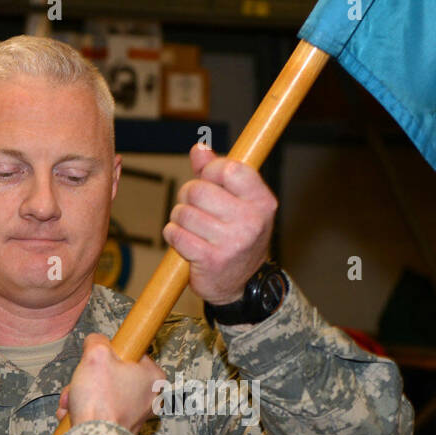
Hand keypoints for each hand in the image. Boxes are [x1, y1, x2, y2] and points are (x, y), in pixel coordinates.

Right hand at [58, 334, 165, 432]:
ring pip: (105, 394)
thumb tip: (95, 341)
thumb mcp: (96, 356)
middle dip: (89, 380)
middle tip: (78, 384)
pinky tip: (75, 414)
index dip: (108, 355)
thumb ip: (97, 341)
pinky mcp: (124, 428)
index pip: (130, 354)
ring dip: (84, 395)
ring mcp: (138, 414)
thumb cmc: (100, 402)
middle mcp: (150, 397)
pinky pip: (103, 411)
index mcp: (153, 376)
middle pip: (114, 375)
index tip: (97, 363)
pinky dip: (87, 411)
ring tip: (72, 402)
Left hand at [163, 145, 276, 305]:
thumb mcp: (237, 202)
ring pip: (183, 213)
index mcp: (262, 201)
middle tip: (194, 208)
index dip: (209, 172)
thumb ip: (217, 172)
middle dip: (187, 197)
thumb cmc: (236, 236)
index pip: (228, 169)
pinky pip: (176, 234)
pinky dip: (174, 235)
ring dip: (180, 219)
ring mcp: (232, 242)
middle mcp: (251, 221)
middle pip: (198, 190)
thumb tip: (199, 149)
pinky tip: (185, 242)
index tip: (209, 182)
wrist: (241, 285)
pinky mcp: (211, 260)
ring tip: (192, 228)